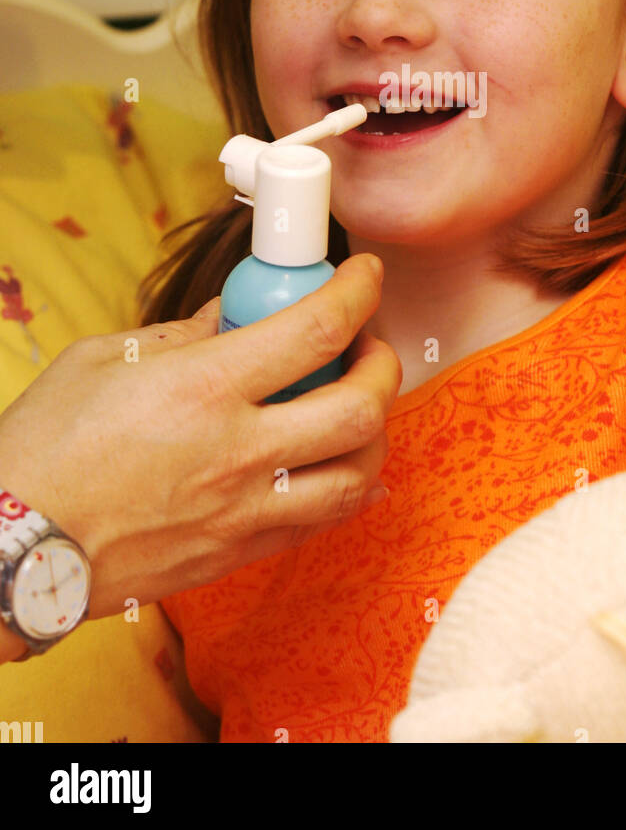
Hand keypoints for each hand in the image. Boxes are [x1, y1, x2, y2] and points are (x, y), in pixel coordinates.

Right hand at [0, 253, 398, 622]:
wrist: (10, 549)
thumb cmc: (43, 447)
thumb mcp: (104, 359)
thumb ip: (184, 333)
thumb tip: (237, 315)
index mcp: (203, 388)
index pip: (317, 328)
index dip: (359, 291)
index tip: (367, 275)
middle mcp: (238, 451)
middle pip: (361, 406)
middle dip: (384, 363)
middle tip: (367, 343)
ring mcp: (242, 510)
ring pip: (358, 475)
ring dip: (376, 430)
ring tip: (357, 403)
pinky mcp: (235, 554)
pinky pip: (320, 522)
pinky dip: (350, 487)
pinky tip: (344, 464)